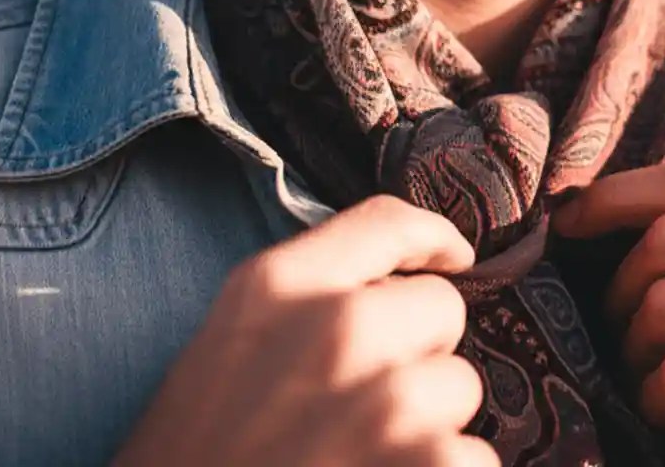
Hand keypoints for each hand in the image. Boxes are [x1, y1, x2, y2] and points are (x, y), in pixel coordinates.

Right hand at [114, 196, 498, 466]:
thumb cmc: (190, 461)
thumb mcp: (222, 354)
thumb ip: (299, 306)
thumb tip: (384, 291)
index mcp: (277, 289)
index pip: (388, 222)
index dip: (432, 239)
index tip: (451, 259)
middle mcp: (337, 331)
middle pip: (441, 307)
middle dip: (418, 352)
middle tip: (366, 403)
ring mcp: (386, 405)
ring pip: (461, 386)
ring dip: (432, 425)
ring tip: (367, 456)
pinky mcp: (428, 466)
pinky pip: (473, 457)